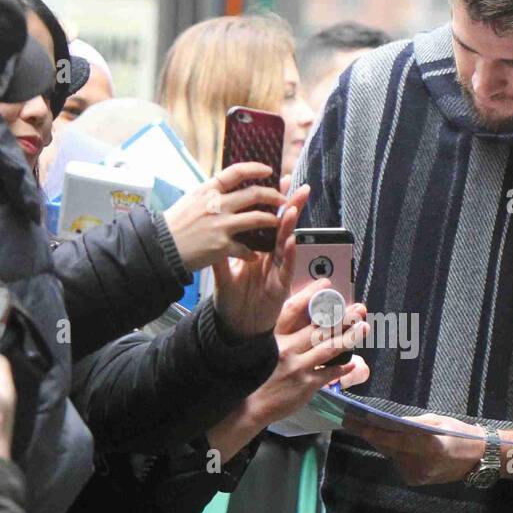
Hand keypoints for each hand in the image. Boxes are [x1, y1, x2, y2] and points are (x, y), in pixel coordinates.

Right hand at [162, 163, 296, 268]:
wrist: (160, 246)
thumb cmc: (174, 225)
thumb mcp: (190, 200)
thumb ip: (209, 195)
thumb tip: (224, 188)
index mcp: (208, 190)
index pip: (236, 172)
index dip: (255, 168)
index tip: (268, 170)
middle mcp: (217, 204)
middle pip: (254, 194)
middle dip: (273, 196)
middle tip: (282, 199)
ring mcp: (221, 225)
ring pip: (257, 218)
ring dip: (271, 220)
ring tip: (277, 223)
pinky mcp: (222, 245)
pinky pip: (246, 248)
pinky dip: (252, 252)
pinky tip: (254, 255)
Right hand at [204, 291, 368, 461]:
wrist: (249, 406)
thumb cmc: (256, 375)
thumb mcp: (265, 348)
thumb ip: (282, 334)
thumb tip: (302, 321)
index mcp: (275, 336)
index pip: (294, 309)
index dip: (312, 296)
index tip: (327, 285)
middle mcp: (287, 348)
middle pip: (320, 327)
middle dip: (343, 317)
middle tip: (359, 308)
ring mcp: (298, 366)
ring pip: (329, 348)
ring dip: (349, 337)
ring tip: (363, 328)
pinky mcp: (306, 384)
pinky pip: (330, 373)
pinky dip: (343, 368)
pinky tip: (354, 362)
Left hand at [211, 179, 309, 337]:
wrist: (235, 329)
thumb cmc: (232, 302)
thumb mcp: (222, 275)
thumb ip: (220, 254)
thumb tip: (213, 231)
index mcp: (257, 252)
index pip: (266, 223)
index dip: (273, 204)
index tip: (278, 182)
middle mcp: (270, 259)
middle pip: (282, 228)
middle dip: (292, 207)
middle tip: (300, 187)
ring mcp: (277, 272)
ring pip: (287, 245)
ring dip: (291, 227)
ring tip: (293, 208)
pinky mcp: (280, 288)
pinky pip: (286, 269)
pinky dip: (289, 255)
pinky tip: (292, 241)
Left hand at [346, 412, 485, 484]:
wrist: (476, 458)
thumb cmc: (457, 433)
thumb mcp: (436, 421)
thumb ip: (411, 424)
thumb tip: (385, 422)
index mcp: (430, 446)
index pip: (393, 439)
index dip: (371, 431)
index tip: (351, 422)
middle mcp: (422, 463)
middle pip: (387, 447)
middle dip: (369, 434)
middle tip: (350, 421)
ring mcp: (417, 475)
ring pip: (390, 455)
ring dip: (382, 442)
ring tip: (372, 428)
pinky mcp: (414, 480)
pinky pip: (397, 463)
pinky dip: (394, 452)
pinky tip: (398, 445)